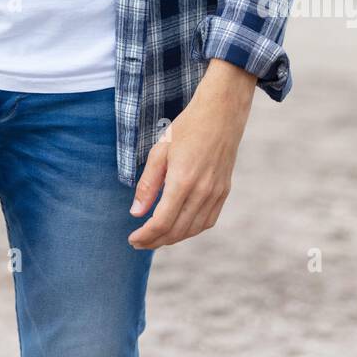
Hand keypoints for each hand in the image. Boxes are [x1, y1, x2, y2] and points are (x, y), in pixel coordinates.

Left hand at [127, 59, 256, 249]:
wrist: (220, 114)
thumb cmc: (186, 128)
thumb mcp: (159, 151)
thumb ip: (148, 184)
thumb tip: (136, 213)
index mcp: (182, 180)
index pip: (162, 222)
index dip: (146, 235)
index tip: (132, 239)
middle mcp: (202, 191)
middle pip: (177, 230)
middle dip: (155, 241)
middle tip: (139, 242)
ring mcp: (216, 193)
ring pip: (193, 230)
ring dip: (173, 238)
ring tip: (155, 237)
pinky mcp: (224, 192)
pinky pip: (208, 221)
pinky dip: (191, 230)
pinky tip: (179, 227)